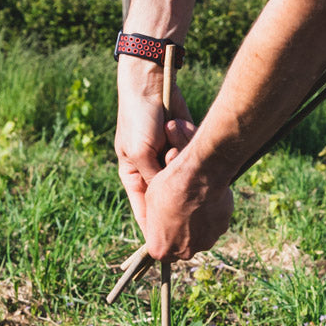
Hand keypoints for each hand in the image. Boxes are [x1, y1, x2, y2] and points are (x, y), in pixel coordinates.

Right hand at [115, 58, 193, 232]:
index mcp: (134, 175)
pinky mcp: (183, 143)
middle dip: (175, 192)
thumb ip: (154, 178)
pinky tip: (178, 129)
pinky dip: (188, 145)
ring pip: (182, 175)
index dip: (154, 227)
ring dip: (180, 160)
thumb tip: (169, 204)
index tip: (167, 243)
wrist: (151, 82)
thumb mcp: (141, 153)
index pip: (144, 210)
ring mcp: (168, 157)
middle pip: (168, 196)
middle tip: (184, 191)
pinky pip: (191, 155)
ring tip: (171, 140)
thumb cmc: (139, 119)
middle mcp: (152, 169)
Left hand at [142, 144, 233, 261]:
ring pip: (201, 235)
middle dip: (181, 233)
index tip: (164, 223)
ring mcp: (205, 243)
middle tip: (180, 213)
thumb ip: (154, 221)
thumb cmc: (168, 188)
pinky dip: (212, 214)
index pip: (161, 251)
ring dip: (198, 224)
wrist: (197, 176)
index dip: (162, 236)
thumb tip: (158, 222)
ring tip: (194, 203)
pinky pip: (215, 223)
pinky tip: (207, 198)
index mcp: (161, 250)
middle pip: (182, 246)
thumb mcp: (150, 202)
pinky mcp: (222, 229)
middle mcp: (184, 253)